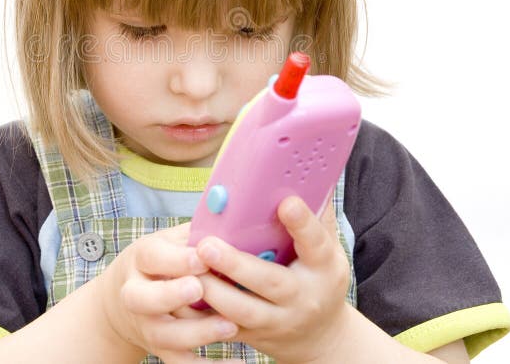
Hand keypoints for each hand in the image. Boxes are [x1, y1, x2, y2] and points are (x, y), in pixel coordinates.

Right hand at [98, 222, 246, 363]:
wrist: (122, 304)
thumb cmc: (161, 263)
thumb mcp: (169, 241)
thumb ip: (196, 232)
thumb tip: (232, 210)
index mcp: (142, 259)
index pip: (152, 257)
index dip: (176, 259)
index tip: (203, 256)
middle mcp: (136, 293)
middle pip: (142, 299)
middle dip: (170, 295)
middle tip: (200, 289)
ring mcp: (146, 325)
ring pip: (163, 335)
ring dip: (195, 333)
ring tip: (229, 326)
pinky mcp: (159, 349)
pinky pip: (180, 363)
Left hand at [195, 197, 353, 363]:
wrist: (320, 337)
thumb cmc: (318, 277)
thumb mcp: (326, 249)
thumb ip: (315, 215)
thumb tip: (307, 172)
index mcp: (323, 268)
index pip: (315, 243)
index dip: (301, 224)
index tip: (285, 203)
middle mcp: (303, 297)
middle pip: (271, 283)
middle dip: (237, 266)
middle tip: (207, 246)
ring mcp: (278, 322)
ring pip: (244, 311)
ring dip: (215, 291)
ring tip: (191, 268)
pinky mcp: (255, 337)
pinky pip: (226, 328)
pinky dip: (203, 316)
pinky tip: (182, 298)